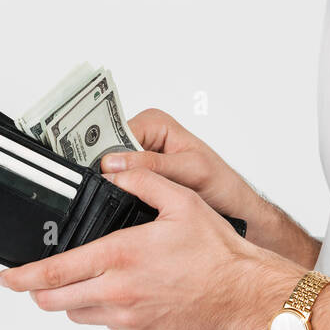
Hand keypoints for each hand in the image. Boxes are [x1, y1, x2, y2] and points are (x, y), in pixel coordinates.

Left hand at [0, 167, 300, 329]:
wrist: (243, 293)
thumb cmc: (218, 252)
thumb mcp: (181, 200)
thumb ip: (142, 179)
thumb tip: (115, 167)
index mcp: (119, 257)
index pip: (53, 273)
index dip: (21, 276)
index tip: (6, 277)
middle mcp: (118, 292)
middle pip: (55, 301)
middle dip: (39, 292)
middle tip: (36, 282)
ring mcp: (128, 319)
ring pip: (79, 315)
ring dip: (74, 300)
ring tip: (88, 282)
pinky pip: (108, 327)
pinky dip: (106, 313)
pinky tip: (125, 296)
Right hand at [101, 109, 264, 225]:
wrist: (232, 207)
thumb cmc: (220, 183)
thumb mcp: (189, 170)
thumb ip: (152, 165)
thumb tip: (113, 164)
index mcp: (155, 123)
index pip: (115, 131)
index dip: (103, 152)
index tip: (97, 170)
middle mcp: (145, 137)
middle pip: (109, 150)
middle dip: (107, 169)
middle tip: (104, 187)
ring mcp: (142, 159)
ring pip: (112, 171)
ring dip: (115, 184)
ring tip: (118, 197)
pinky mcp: (142, 178)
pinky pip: (122, 184)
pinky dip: (122, 194)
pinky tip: (125, 203)